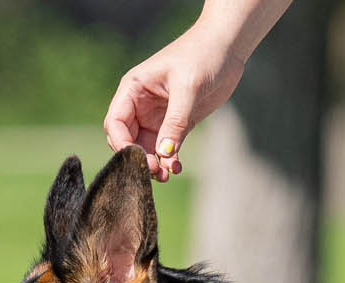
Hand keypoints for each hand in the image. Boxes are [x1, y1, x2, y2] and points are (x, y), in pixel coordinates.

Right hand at [104, 26, 244, 181]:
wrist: (228, 46)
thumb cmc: (203, 54)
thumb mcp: (188, 87)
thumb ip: (175, 122)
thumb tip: (164, 154)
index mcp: (133, 90)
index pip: (115, 123)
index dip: (121, 144)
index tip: (136, 159)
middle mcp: (140, 105)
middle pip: (127, 141)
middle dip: (138, 158)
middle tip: (154, 170)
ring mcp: (156, 117)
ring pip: (145, 149)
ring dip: (153, 164)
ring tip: (166, 174)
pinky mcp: (174, 125)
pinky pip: (165, 150)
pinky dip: (169, 161)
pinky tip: (176, 168)